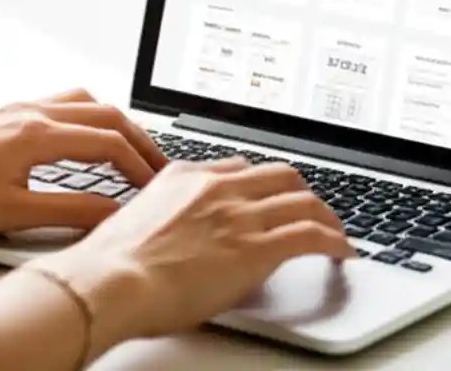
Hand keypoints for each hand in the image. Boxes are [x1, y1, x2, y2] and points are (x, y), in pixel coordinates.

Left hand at [0, 88, 166, 234]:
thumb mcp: (13, 213)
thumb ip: (71, 210)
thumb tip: (114, 213)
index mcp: (37, 134)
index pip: (109, 144)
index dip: (139, 167)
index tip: (155, 189)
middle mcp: (32, 111)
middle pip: (107, 114)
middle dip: (140, 141)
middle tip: (159, 168)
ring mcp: (19, 108)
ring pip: (86, 102)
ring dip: (115, 124)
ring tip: (130, 152)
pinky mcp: (7, 114)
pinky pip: (63, 104)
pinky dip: (88, 120)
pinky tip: (85, 143)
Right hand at [32, 158, 354, 350]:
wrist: (108, 282)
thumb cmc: (109, 266)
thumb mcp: (135, 222)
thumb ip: (164, 216)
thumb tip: (173, 234)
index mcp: (184, 177)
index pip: (237, 167)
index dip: (260, 183)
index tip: (268, 195)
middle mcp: (217, 188)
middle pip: (279, 175)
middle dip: (300, 193)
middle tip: (310, 210)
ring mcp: (240, 214)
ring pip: (303, 200)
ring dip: (325, 217)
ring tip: (334, 232)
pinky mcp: (258, 247)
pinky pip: (312, 234)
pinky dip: (335, 241)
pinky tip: (342, 251)